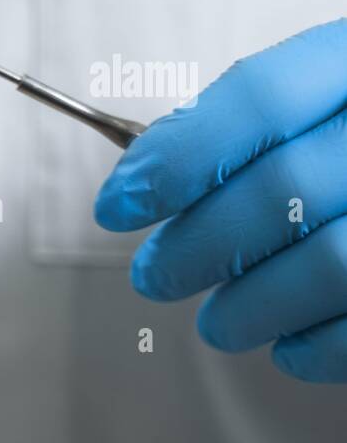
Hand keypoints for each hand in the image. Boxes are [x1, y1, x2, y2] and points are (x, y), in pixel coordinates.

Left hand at [95, 18, 346, 380]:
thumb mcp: (325, 96)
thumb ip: (250, 126)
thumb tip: (145, 175)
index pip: (261, 98)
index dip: (175, 157)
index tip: (118, 204)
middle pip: (283, 190)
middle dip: (195, 247)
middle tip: (153, 275)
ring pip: (328, 265)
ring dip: (247, 307)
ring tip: (218, 323)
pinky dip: (317, 346)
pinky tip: (290, 344)